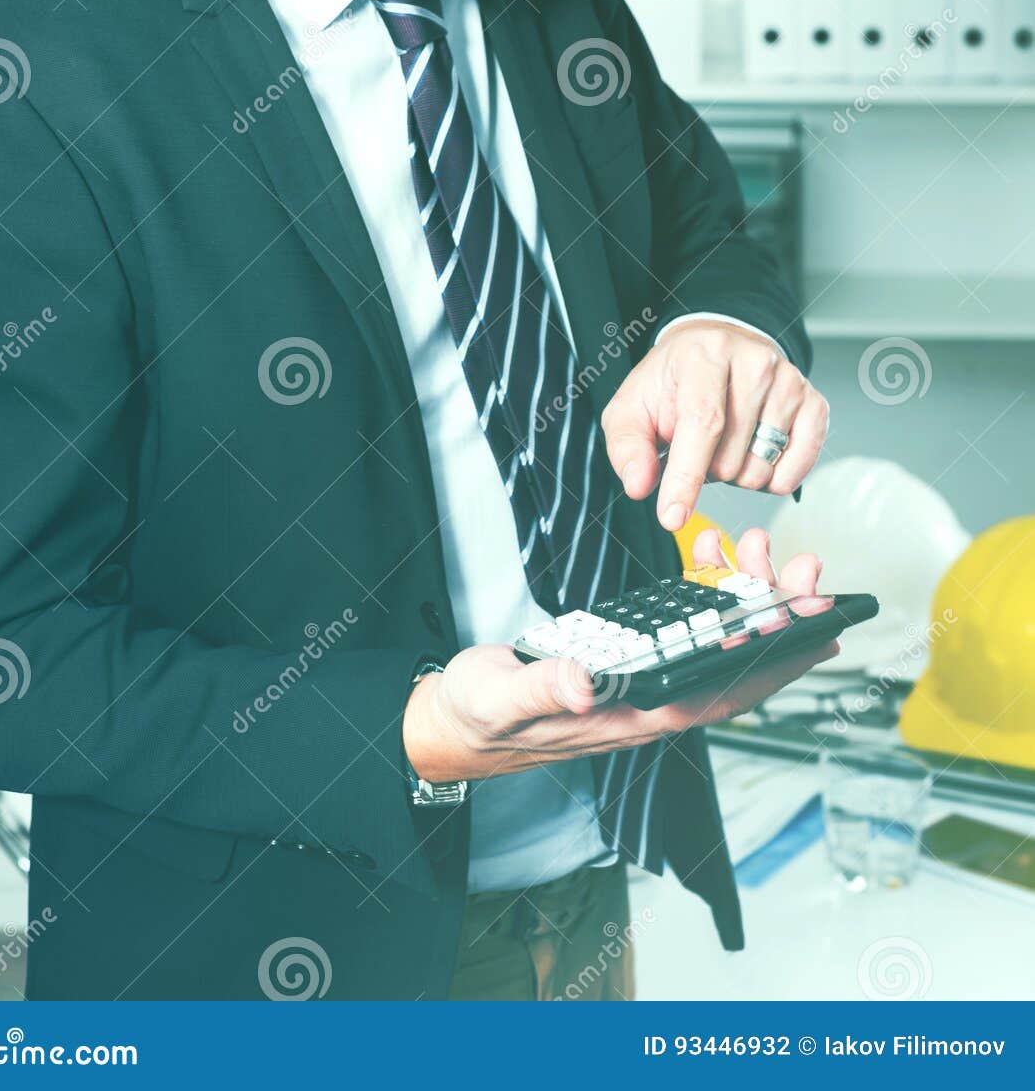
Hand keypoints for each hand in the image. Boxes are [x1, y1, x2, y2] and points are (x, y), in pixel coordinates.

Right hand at [403, 526, 837, 782]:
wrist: (455, 718)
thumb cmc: (481, 717)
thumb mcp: (504, 701)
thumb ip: (546, 691)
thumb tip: (588, 684)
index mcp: (632, 718)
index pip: (719, 693)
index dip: (773, 665)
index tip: (817, 633)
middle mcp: (646, 700)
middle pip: (730, 662)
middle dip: (777, 619)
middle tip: (807, 572)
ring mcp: (638, 677)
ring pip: (710, 639)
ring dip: (746, 598)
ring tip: (766, 553)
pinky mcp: (622, 655)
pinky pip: (677, 624)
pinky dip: (702, 591)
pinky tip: (712, 558)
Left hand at [600, 318, 829, 531]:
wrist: (715, 351)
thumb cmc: (673, 384)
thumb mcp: (632, 408)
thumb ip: (627, 448)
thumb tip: (639, 485)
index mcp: (705, 354)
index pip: (702, 423)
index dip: (686, 476)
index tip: (672, 516)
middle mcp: (755, 362)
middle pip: (730, 457)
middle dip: (706, 471)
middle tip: (698, 445)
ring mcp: (790, 382)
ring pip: (761, 469)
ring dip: (736, 474)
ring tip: (726, 443)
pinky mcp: (814, 404)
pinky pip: (796, 470)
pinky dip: (771, 478)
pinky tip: (754, 454)